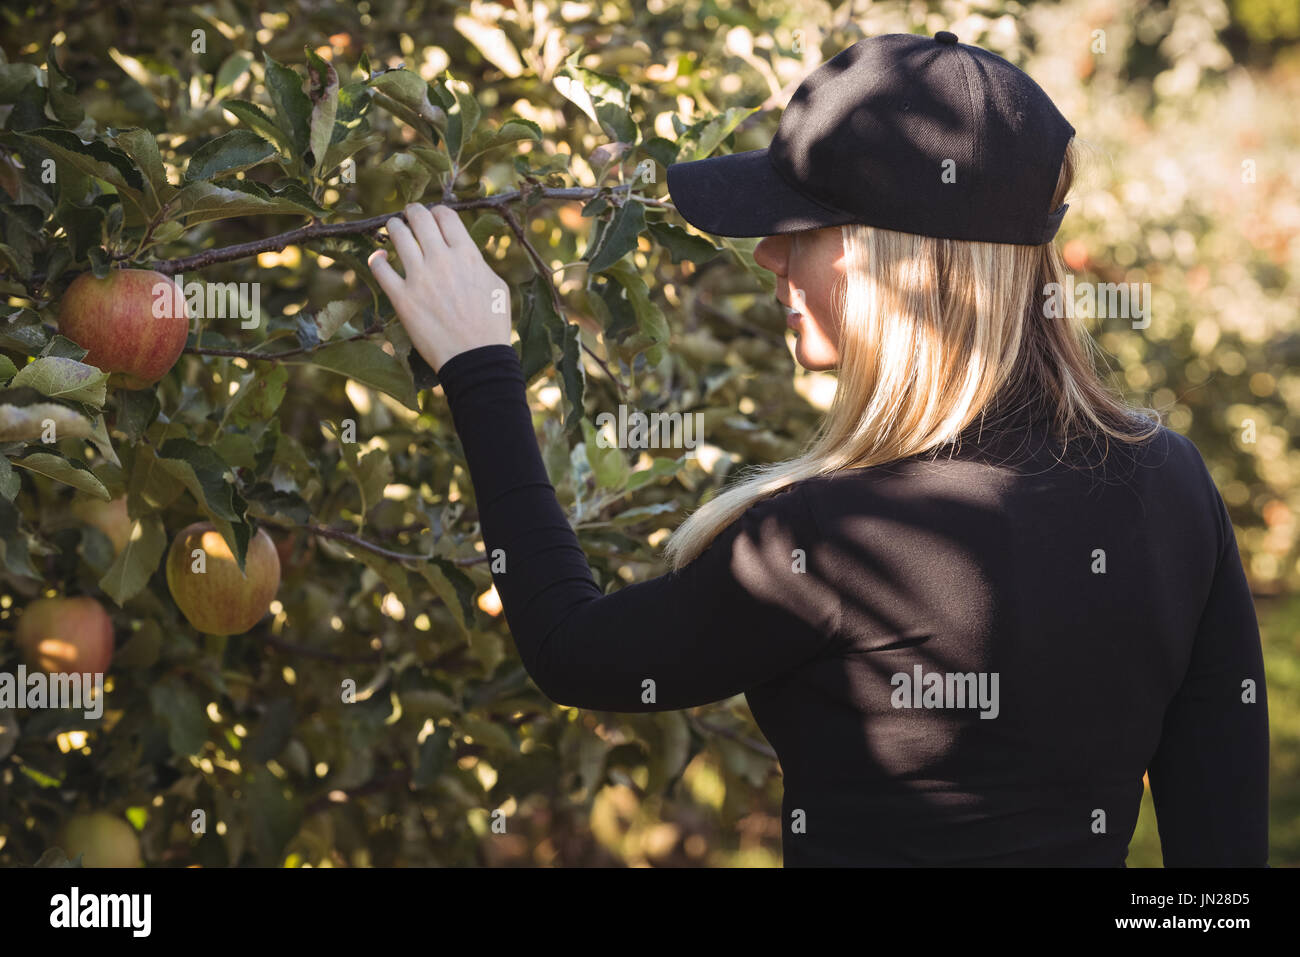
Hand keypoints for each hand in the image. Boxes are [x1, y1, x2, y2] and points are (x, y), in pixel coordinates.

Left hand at [367, 203, 511, 373]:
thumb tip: (466, 254)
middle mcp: (442, 259)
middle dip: (413, 212)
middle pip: (419, 217)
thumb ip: (478, 263)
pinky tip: (378, 258)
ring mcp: (420, 277)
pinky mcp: (402, 298)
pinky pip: (380, 268)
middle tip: (409, 216)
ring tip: (393, 229)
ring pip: (397, 235)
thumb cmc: (492, 324)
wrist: (476, 358)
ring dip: (394, 228)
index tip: (433, 217)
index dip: (437, 212)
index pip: (446, 215)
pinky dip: (377, 260)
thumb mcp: (496, 286)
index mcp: (467, 254)